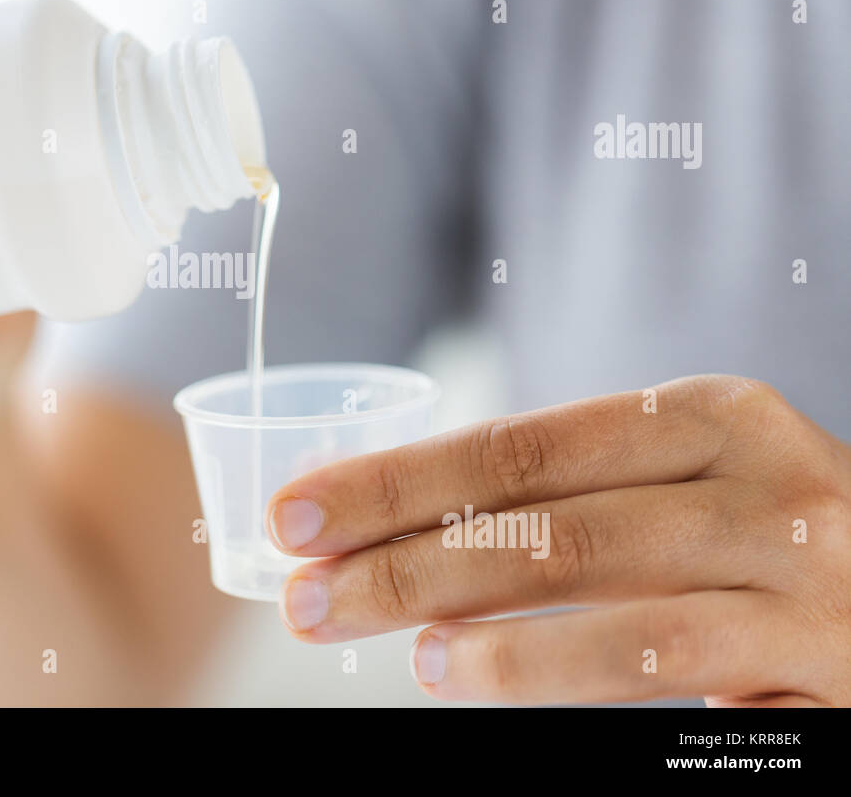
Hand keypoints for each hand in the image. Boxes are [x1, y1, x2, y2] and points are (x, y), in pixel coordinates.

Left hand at [265, 375, 850, 705]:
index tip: (295, 512)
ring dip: (470, 623)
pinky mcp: (821, 666)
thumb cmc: (767, 539)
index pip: (519, 447)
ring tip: (389, 647)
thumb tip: (403, 528)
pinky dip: (557, 673)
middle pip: (543, 519)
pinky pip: (669, 671)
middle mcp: (756, 481)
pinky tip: (476, 678)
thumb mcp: (685, 485)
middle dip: (402, 557)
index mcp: (706, 416)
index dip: (396, 481)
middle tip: (305, 596)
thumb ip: (571, 497)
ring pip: (602, 595)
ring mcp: (798, 577)